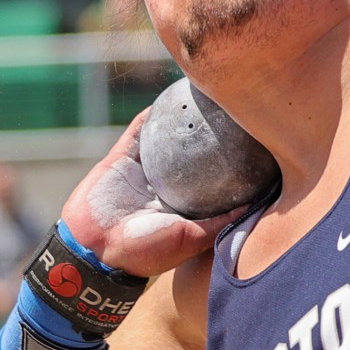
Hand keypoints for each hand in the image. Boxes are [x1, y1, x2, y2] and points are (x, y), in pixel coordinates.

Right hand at [61, 111, 244, 277]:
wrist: (96, 249)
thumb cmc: (146, 251)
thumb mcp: (190, 239)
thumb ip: (219, 222)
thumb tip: (254, 204)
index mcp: (182, 205)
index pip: (211, 179)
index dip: (229, 163)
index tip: (252, 145)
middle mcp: (164, 186)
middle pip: (191, 154)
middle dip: (207, 135)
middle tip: (230, 113)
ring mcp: (142, 171)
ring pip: (164, 138)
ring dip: (179, 119)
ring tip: (202, 98)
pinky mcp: (121, 159)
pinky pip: (137, 132)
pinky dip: (150, 116)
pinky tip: (169, 98)